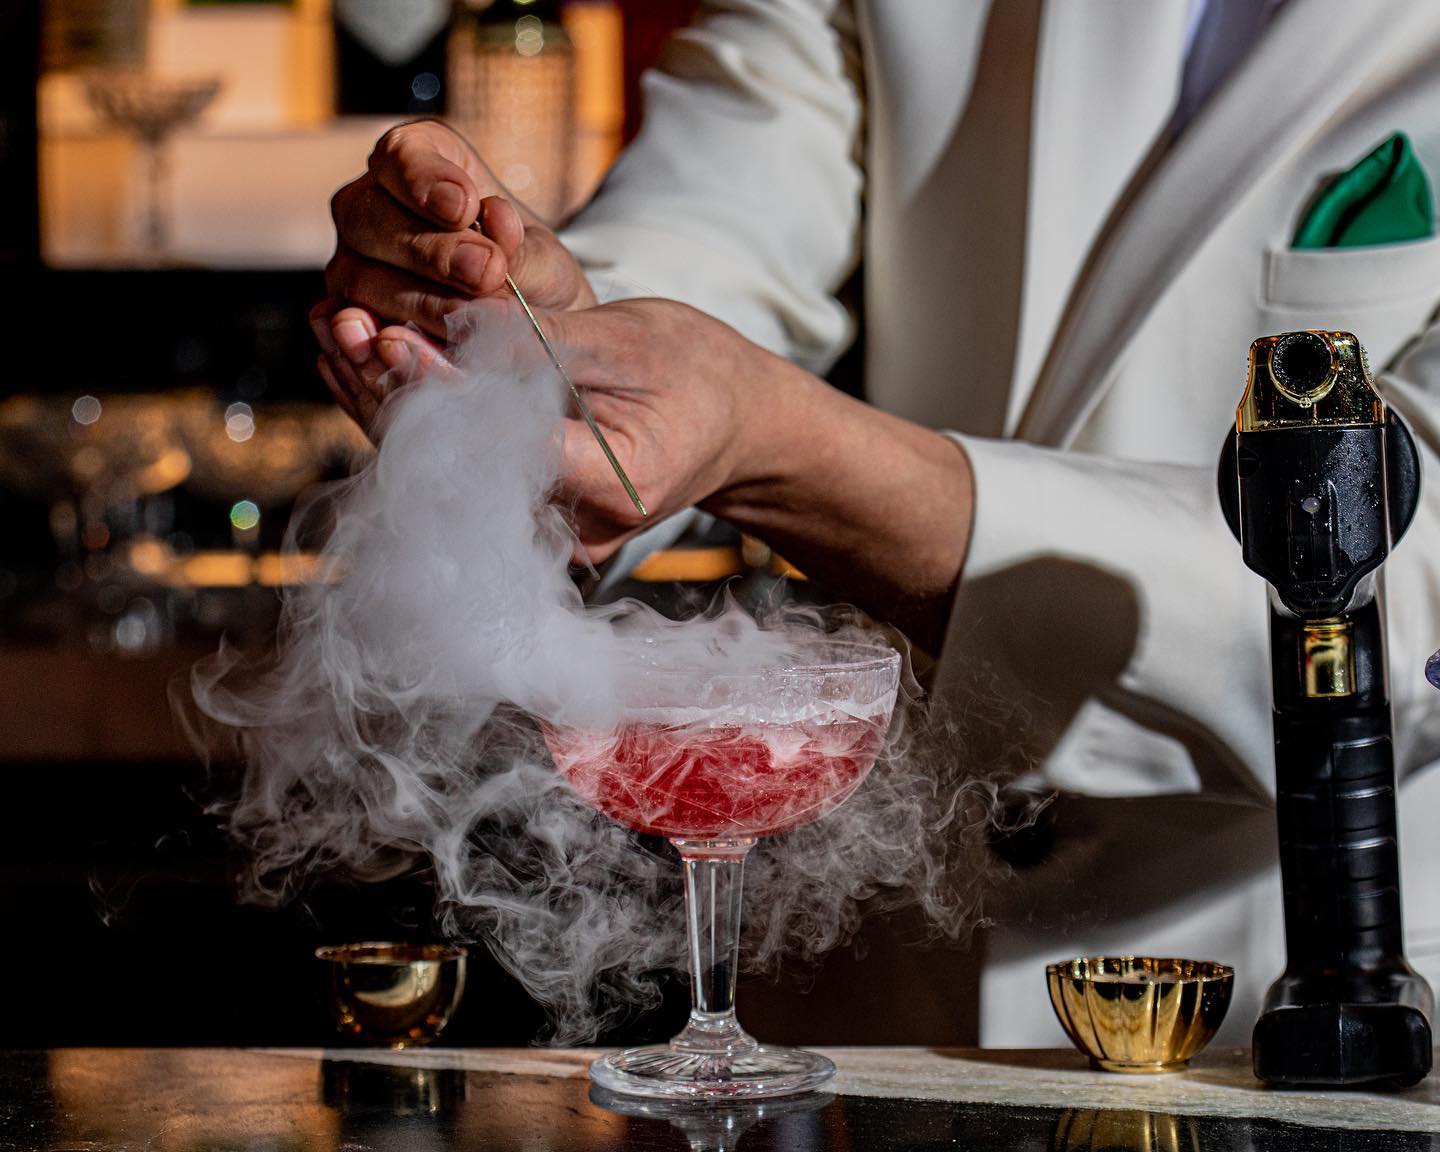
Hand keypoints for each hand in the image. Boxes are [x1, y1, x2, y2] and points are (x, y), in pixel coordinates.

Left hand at [319, 293, 972, 650]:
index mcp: (618, 483)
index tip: (391, 338)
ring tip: (337, 332)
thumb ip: (543, 343)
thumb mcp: (631, 340)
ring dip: (387, 407)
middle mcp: (577, 526)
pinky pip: (454, 472)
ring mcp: (550, 532)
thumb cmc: (695, 375)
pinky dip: (411, 418)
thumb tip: (452, 325)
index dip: (443, 395)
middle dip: (395, 397)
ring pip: (445, 476)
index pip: (507, 446)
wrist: (733, 428)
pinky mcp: (528, 517)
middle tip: (343, 325)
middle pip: (459, 472)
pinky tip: (363, 363)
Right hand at [324, 119, 595, 340]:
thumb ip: (521, 251)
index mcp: (419, 162)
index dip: (425, 179)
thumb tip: (495, 230)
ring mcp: (351, 262)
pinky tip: (421, 354)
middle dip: (432, 251)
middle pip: (370, 216)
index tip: (465, 206)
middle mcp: (370, 205)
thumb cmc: (532, 276)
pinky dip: (387, 346)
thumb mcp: (543, 262)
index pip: (403, 154)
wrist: (530, 331)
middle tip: (487, 272)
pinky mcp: (351, 317)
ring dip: (422, 304)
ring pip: (359, 277)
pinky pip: (354, 332)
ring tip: (478, 324)